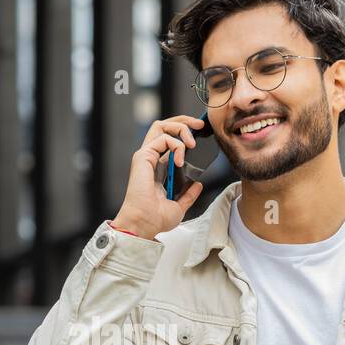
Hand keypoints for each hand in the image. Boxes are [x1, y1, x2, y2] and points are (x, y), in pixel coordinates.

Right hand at [112, 115, 206, 239]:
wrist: (145, 223)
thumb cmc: (156, 218)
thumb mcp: (179, 206)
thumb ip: (188, 195)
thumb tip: (197, 185)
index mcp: (158, 168)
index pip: (169, 140)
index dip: (184, 133)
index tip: (201, 134)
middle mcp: (151, 159)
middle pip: (164, 126)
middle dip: (184, 121)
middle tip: (200, 125)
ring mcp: (146, 156)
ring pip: (161, 126)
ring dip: (181, 128)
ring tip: (192, 143)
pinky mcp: (143, 156)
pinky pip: (163, 138)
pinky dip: (176, 145)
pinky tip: (181, 160)